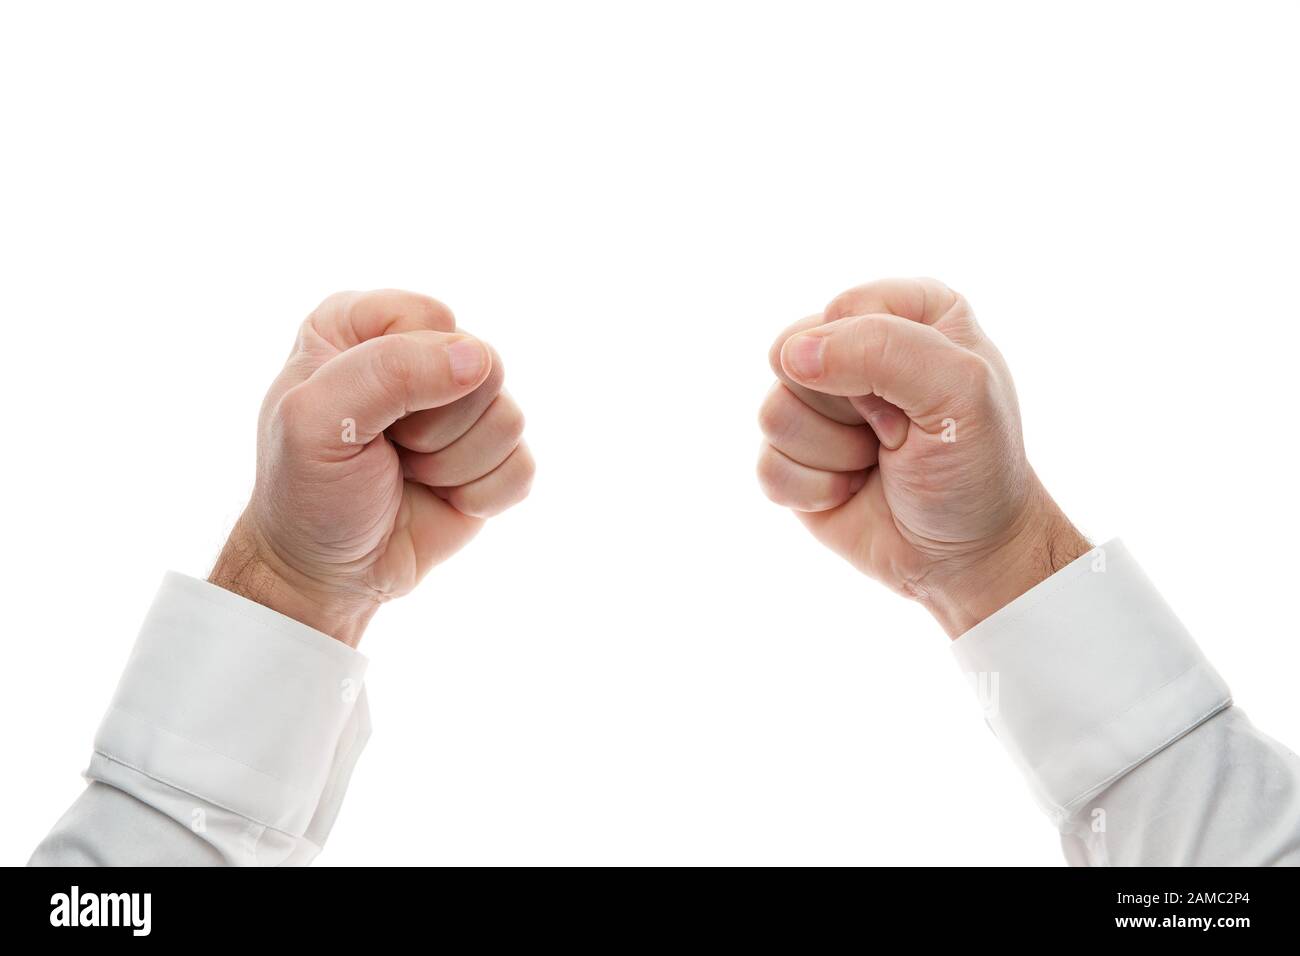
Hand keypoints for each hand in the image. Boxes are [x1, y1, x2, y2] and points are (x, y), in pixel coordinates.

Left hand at [211, 290, 533, 645]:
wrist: (327, 573)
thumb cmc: (308, 492)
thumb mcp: (316, 422)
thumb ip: (389, 372)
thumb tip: (478, 360)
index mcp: (362, 325)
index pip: (431, 319)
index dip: (406, 372)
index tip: (360, 414)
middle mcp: (418, 355)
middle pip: (483, 364)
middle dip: (435, 426)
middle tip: (391, 452)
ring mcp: (463, 407)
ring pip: (509, 418)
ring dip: (453, 466)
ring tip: (410, 477)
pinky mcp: (494, 457)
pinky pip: (523, 466)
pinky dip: (480, 496)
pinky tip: (441, 500)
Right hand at [757, 277, 1086, 635]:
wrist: (965, 558)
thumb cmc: (975, 469)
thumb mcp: (959, 391)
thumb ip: (882, 349)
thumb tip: (792, 356)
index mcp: (908, 312)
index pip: (843, 310)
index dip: (873, 363)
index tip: (920, 402)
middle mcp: (858, 348)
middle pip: (793, 355)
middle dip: (846, 410)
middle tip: (896, 435)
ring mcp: (819, 405)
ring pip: (774, 412)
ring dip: (832, 454)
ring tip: (876, 463)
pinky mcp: (794, 457)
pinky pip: (767, 464)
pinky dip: (813, 490)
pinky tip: (850, 491)